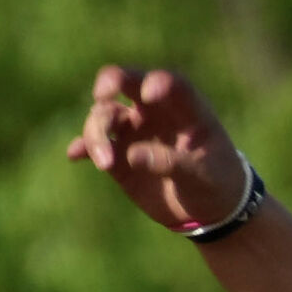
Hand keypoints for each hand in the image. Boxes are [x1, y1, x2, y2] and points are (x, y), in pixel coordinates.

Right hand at [67, 66, 248, 231]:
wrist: (209, 209)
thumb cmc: (216, 181)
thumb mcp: (202, 175)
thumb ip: (170, 162)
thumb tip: (131, 155)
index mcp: (183, 107)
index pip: (167, 83)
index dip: (156, 82)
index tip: (149, 93)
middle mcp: (152, 110)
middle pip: (125, 82)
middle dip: (110, 83)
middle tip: (102, 96)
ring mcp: (132, 130)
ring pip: (103, 115)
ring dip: (97, 133)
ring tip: (105, 163)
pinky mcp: (117, 156)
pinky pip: (92, 146)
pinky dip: (82, 148)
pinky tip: (75, 155)